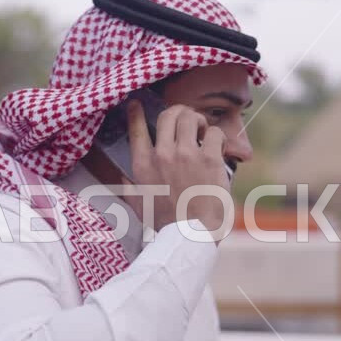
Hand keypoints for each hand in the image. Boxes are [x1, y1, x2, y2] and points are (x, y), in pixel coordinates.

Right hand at [123, 100, 229, 237]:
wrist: (190, 236)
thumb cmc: (165, 224)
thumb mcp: (138, 205)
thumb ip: (129, 188)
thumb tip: (122, 178)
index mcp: (143, 165)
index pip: (136, 128)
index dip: (137, 112)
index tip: (137, 104)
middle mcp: (162, 155)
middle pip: (168, 114)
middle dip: (179, 112)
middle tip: (187, 122)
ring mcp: (186, 155)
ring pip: (190, 116)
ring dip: (198, 121)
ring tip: (202, 132)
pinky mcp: (209, 160)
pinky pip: (214, 132)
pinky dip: (217, 137)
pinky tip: (218, 147)